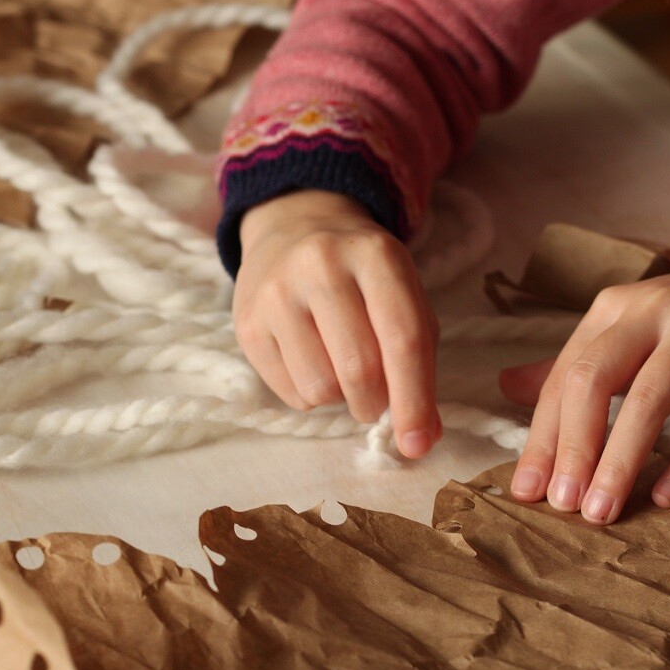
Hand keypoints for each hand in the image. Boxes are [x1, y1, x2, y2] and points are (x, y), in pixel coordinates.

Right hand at [234, 189, 440, 457]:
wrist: (295, 226)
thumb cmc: (364, 276)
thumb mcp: (404, 296)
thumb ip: (420, 360)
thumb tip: (423, 436)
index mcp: (376, 255)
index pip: (401, 338)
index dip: (414, 399)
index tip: (418, 444)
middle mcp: (322, 265)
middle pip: (359, 369)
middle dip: (376, 405)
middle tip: (378, 402)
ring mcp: (278, 291)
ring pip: (321, 387)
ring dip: (342, 400)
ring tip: (342, 372)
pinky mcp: (247, 321)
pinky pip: (289, 393)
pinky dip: (312, 396)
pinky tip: (313, 363)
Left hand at [500, 252, 669, 523]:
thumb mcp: (641, 333)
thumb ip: (582, 361)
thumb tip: (506, 387)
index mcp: (616, 306)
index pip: (565, 375)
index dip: (543, 436)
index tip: (526, 491)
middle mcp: (654, 307)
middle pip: (594, 379)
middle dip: (572, 447)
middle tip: (561, 505)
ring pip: (649, 399)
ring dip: (619, 461)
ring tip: (601, 513)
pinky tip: (667, 497)